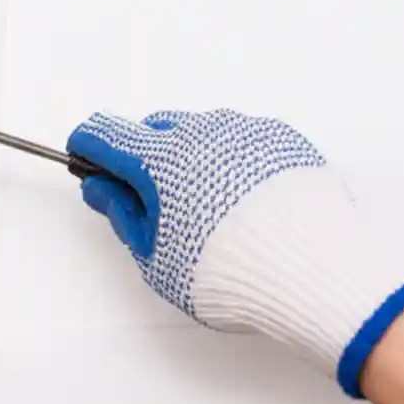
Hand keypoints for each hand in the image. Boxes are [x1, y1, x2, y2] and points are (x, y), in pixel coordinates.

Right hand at [68, 109, 403, 396]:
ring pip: (202, 132)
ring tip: (206, 211)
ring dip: (191, 158)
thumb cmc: (233, 273)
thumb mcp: (158, 258)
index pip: (107, 135)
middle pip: (155, 128)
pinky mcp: (285, 142)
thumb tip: (104, 190)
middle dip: (143, 157)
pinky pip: (244, 142)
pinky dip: (233, 163)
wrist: (318, 274)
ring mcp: (248, 132)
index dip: (89, 148)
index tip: (85, 157)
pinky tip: (244, 204)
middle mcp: (203, 132)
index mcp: (160, 159)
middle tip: (151, 203)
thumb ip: (124, 216)